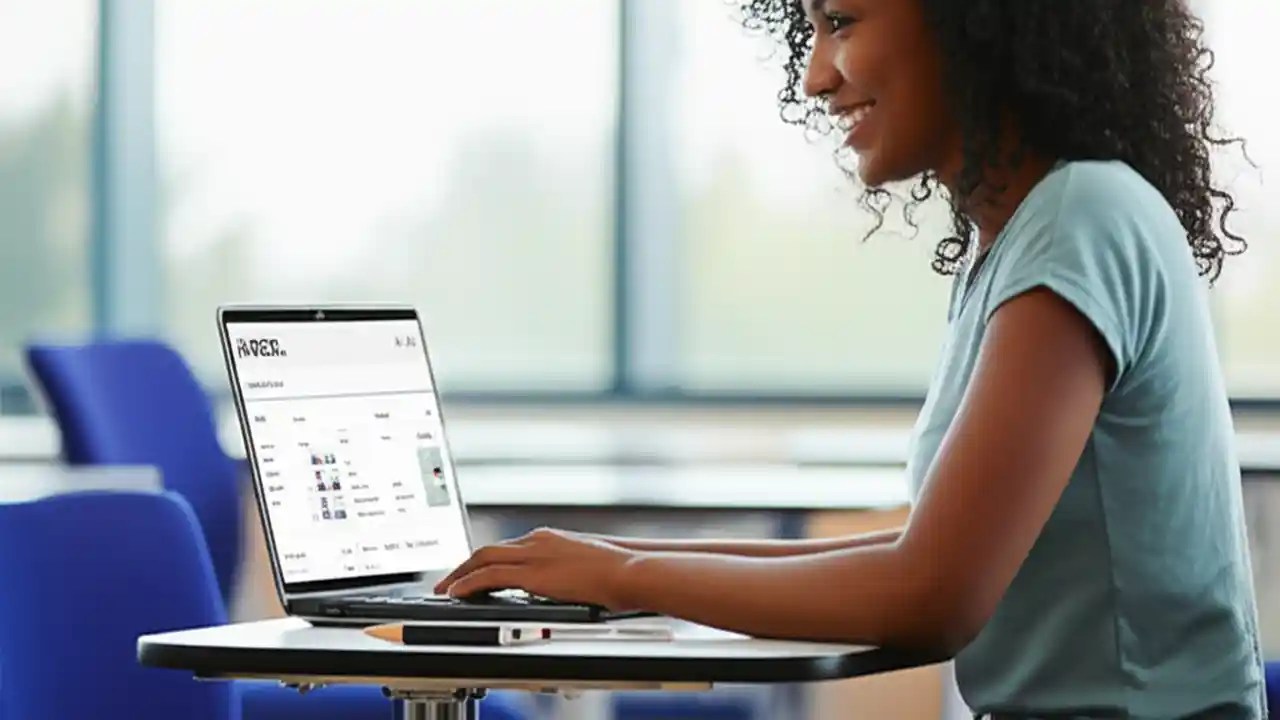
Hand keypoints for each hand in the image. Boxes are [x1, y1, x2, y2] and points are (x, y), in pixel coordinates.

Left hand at [434, 528, 641, 609]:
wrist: (629, 571)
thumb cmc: (618, 572)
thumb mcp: (586, 567)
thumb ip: (567, 573)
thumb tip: (565, 587)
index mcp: (550, 538)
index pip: (507, 547)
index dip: (485, 560)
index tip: (473, 571)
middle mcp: (537, 540)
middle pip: (489, 549)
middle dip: (465, 565)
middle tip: (449, 580)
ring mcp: (534, 554)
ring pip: (482, 558)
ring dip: (460, 574)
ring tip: (445, 589)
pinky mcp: (533, 572)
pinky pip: (489, 576)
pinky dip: (469, 583)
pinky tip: (457, 594)